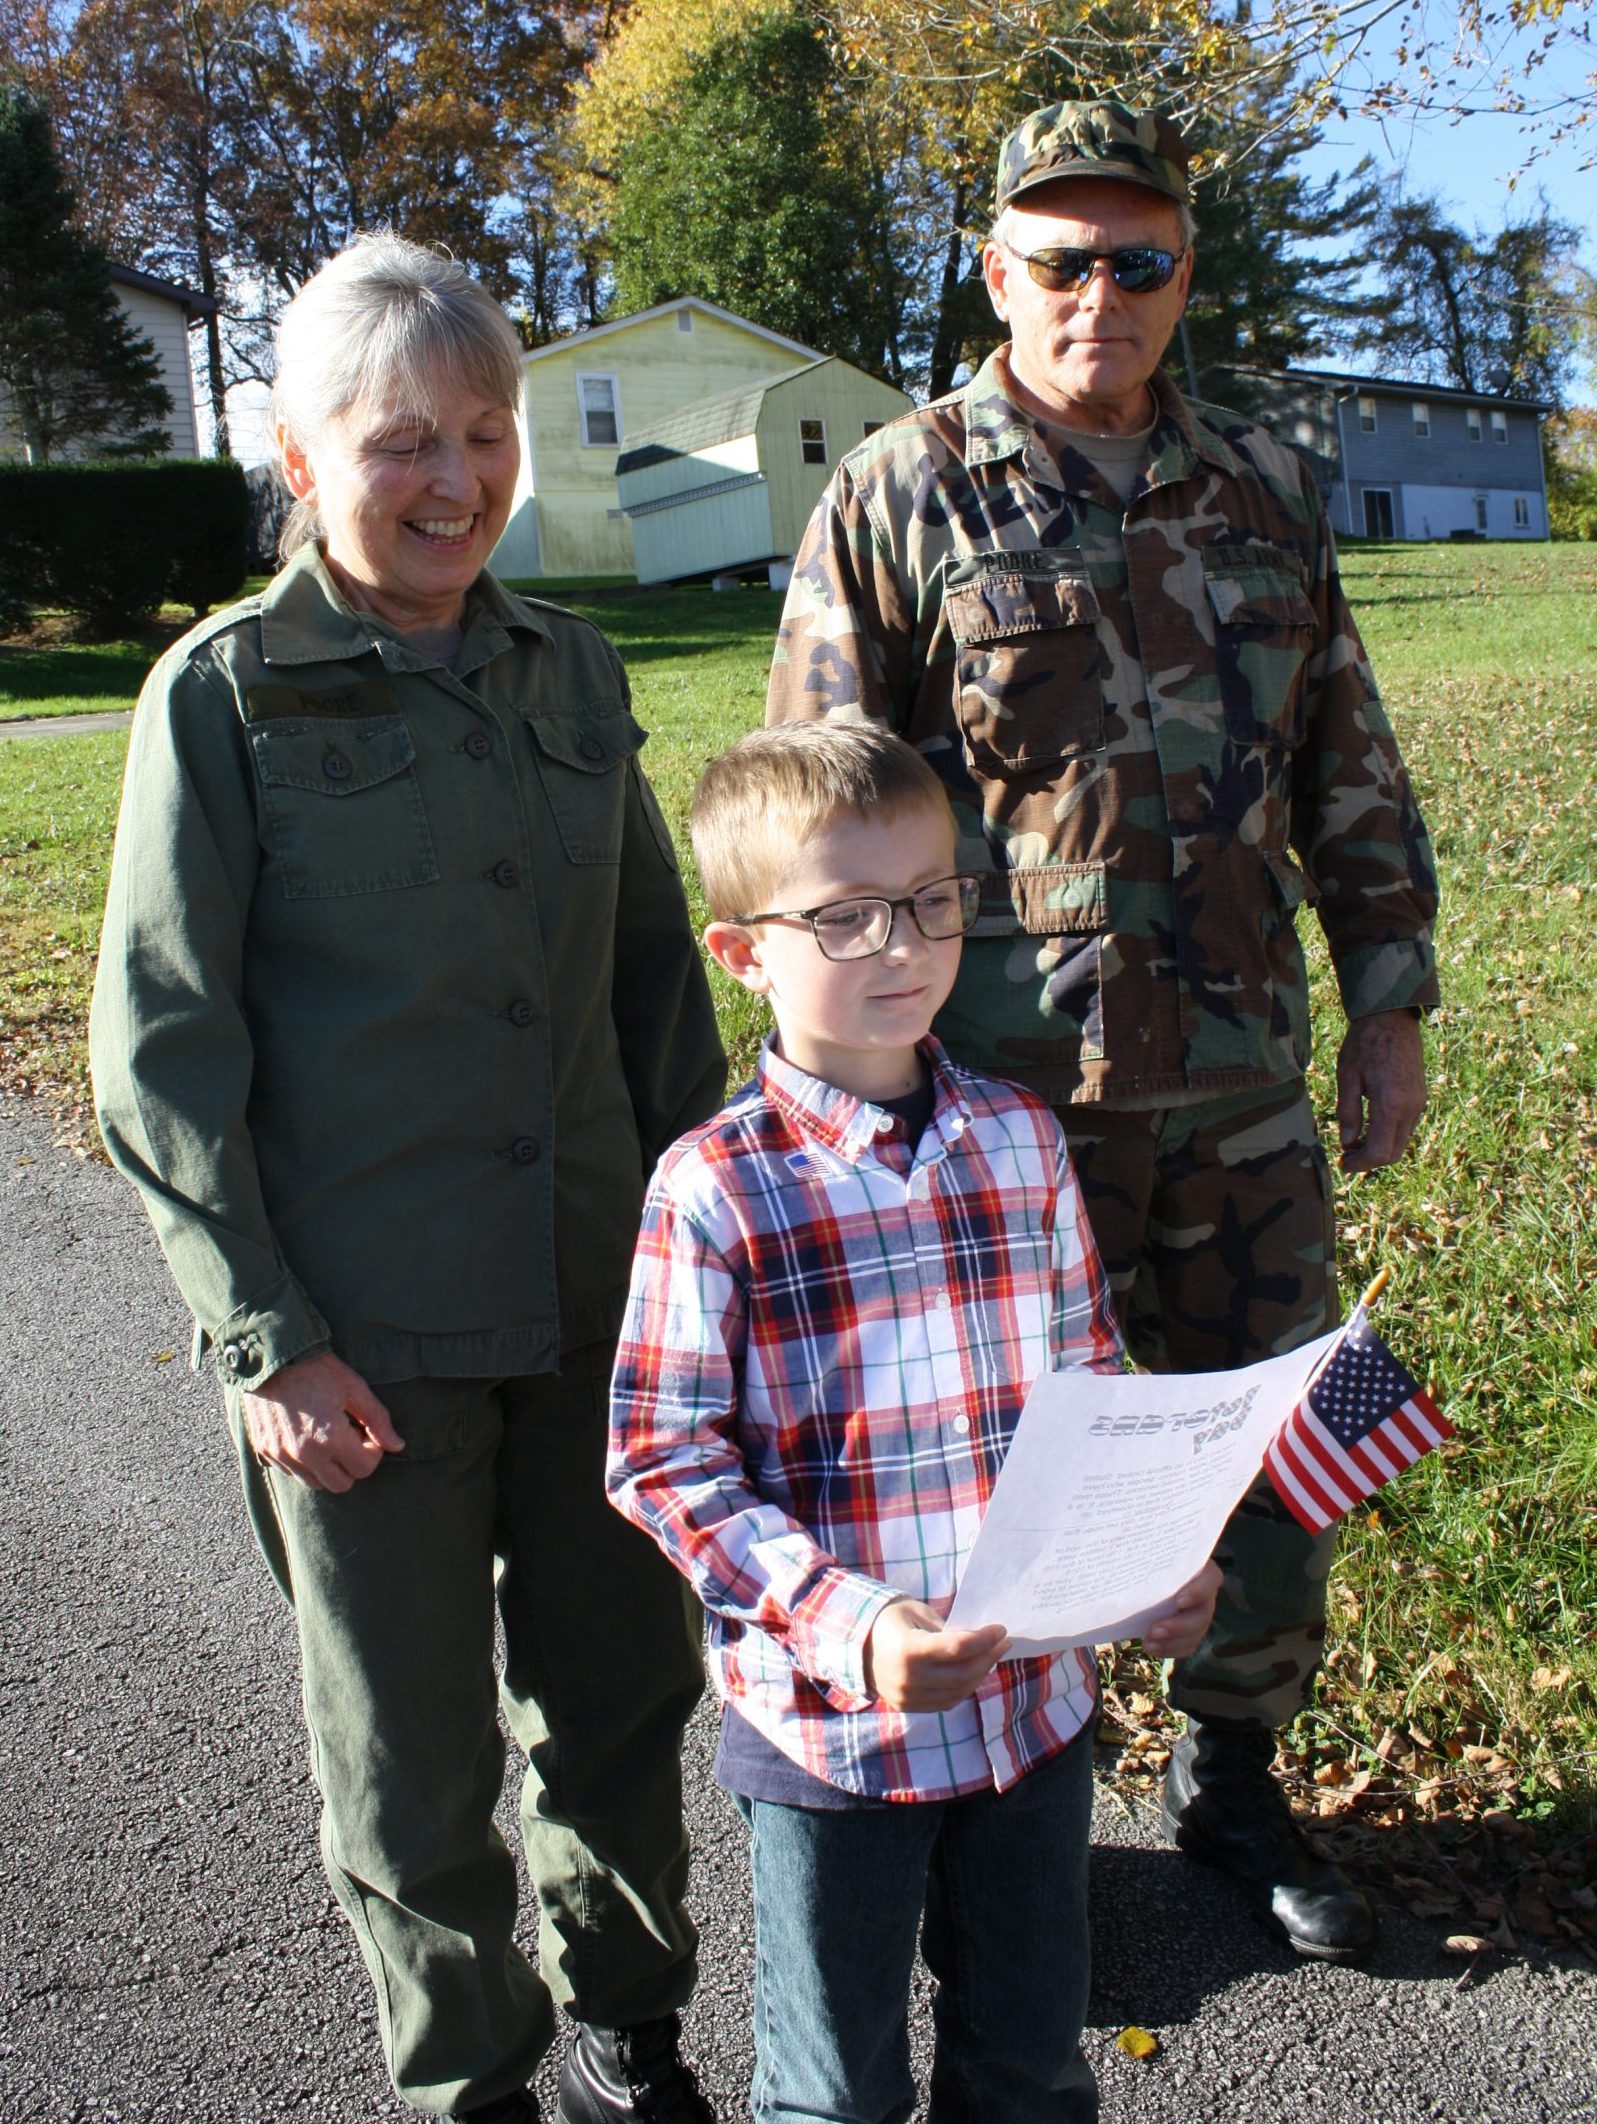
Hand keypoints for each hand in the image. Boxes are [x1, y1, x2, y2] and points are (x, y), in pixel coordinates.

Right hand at [241, 1351, 402, 1493]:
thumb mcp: (354, 1388)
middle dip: (352, 1464)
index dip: (372, 1452)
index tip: (366, 1433)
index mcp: (329, 1437)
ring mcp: (281, 1455)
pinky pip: (293, 1473)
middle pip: (342, 1484)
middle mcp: (303, 1453)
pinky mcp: (265, 1451)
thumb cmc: (317, 1369)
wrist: (271, 1357)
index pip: (364, 1469)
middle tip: (350, 1437)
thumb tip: (397, 1446)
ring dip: (329, 1468)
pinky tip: (308, 1438)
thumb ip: (378, 1420)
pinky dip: (305, 1464)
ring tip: (329, 1438)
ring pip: (316, 1483)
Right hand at [863, 1598, 1009, 1711]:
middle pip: (962, 1673)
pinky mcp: (909, 1707)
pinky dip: (965, 1687)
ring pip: (959, 1691)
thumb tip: (980, 1641)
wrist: (856, 1645)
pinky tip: (974, 1671)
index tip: (1001, 1629)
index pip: (957, 1648)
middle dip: (988, 1657)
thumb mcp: (917, 1612)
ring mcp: (907, 1697)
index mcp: (907, 1649)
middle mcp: (907, 1678)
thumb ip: (947, 1628)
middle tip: (1003, 1642)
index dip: (984, 1639)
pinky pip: (947, 1701)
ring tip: (992, 1655)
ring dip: (981, 1674)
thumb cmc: (889, 1620)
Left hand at [1141, 1559, 1222, 1659]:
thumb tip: (1121, 1549)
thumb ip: (1145, 1553)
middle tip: (1154, 1630)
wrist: (1148, 1573)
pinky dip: (1171, 1650)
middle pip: (1203, 1613)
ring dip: (1173, 1642)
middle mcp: (1206, 1592)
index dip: (1198, 1591)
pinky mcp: (1193, 1630)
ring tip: (1148, 1644)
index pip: (1210, 1578)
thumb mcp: (1149, 1552)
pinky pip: (1189, 1645)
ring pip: (1197, 1633)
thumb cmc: (1150, 1556)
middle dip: (1179, 1626)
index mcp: (1200, 1568)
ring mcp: (1201, 1613)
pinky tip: (1153, 1649)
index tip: (1178, 1601)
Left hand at [1335, 1009, 1426, 1172]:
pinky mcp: (1420, 1097)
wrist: (1392, 1018)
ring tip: (1354, 1142)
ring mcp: (1419, 1103)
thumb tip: (1346, 1142)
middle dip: (1369, 1161)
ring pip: (1401, 1142)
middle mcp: (1410, 1109)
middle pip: (1393, 1153)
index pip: (1378, 1152)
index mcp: (1391, 1105)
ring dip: (1379, 1148)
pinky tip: (1369, 1126)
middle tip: (1346, 1155)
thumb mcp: (1347, 1077)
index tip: (1342, 1165)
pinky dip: (1388, 1135)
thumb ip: (1348, 1112)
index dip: (1359, 1165)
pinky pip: (1406, 1127)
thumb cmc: (1365, 1044)